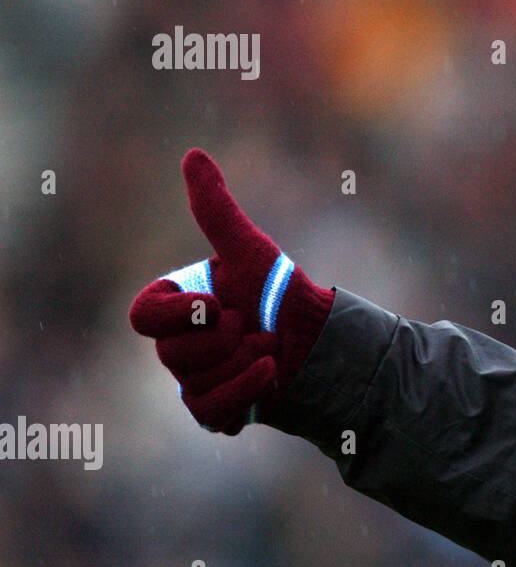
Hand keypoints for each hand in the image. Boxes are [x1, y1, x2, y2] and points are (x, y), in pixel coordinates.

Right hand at [129, 149, 334, 433]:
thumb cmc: (280, 293)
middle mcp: (177, 345)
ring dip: (243, 363)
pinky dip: (247, 392)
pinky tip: (271, 374)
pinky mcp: (215, 411)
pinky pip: (211, 411)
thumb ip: (217, 210)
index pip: (143, 317)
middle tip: (254, 327)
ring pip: (196, 383)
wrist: (320, 342)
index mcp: (177, 307)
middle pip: (172, 354)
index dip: (180, 315)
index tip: (218, 306)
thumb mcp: (251, 250)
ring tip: (268, 349)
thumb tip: (193, 155)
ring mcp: (193, 380)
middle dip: (224, 339)